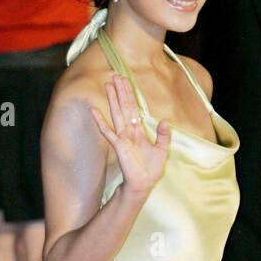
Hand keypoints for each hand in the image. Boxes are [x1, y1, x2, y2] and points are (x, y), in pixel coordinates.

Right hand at [90, 74, 170, 200]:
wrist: (143, 184)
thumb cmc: (151, 169)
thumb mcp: (162, 150)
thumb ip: (163, 135)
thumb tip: (166, 120)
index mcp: (138, 131)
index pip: (133, 109)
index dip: (130, 95)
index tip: (126, 81)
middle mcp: (129, 132)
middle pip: (124, 107)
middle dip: (120, 91)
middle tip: (115, 75)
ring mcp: (122, 137)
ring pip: (116, 114)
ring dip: (112, 99)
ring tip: (108, 85)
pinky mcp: (118, 145)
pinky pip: (108, 131)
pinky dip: (100, 121)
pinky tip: (94, 110)